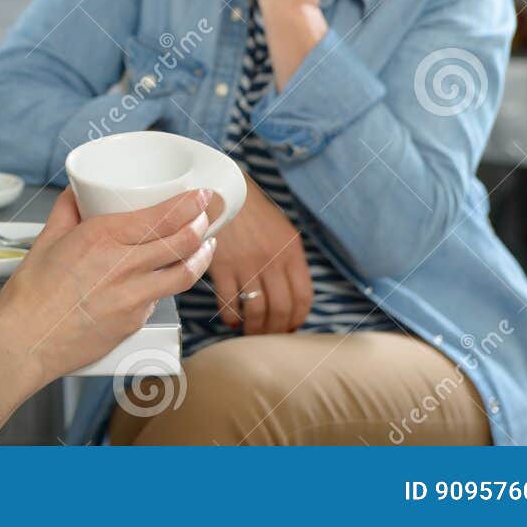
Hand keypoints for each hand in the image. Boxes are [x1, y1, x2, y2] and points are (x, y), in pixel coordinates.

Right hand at [0, 188, 216, 387]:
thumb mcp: (46, 240)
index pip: (162, 216)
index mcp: (103, 237)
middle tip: (207, 217)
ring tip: (206, 247)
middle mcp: (124, 265)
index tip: (201, 196)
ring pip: (183, 273)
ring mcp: (133, 297)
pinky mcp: (134, 322)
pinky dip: (170, 285)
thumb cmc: (31, 295)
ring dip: (201, 257)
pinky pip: (160, 299)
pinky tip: (170, 279)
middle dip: (202, 225)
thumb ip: (66, 211)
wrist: (26, 340)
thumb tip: (77, 193)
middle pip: (182, 242)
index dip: (190, 205)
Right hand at [207, 180, 311, 334]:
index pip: (303, 297)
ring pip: (257, 310)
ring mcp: (247, 263)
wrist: (222, 190)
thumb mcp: (281, 231)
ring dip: (253, 328)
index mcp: (292, 251)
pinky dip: (231, 317)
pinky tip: (231, 319)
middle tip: (267, 336)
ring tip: (249, 331)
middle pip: (282, 309)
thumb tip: (292, 296)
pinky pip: (229, 302)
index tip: (289, 328)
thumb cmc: (252, 213)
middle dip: (276, 330)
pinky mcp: (222, 265)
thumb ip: (289, 260)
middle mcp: (273, 259)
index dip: (298, 319)